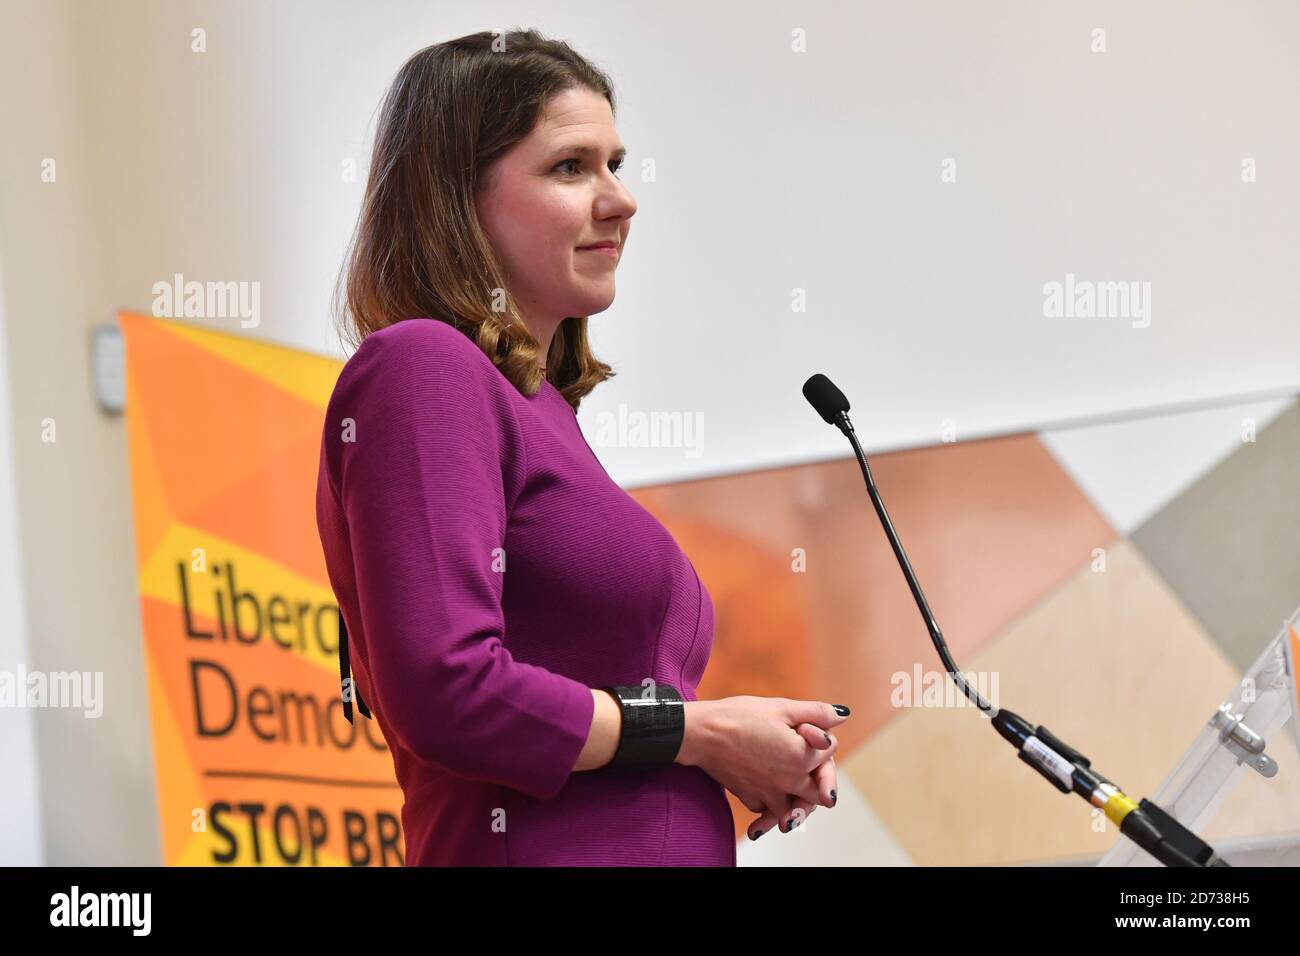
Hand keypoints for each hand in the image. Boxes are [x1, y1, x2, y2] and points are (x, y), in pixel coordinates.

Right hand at [678, 696, 848, 835]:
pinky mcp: (751, 798)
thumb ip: (817, 713)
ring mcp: (770, 794)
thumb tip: (842, 716)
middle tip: (813, 767)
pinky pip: (768, 809)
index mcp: (801, 757)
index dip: (821, 736)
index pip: (829, 751)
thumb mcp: (781, 707)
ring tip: (794, 790)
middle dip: (821, 779)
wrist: (701, 733)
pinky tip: (767, 789)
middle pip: (822, 794)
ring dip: (798, 801)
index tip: (804, 727)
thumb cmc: (739, 716)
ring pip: (796, 811)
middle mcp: (790, 782)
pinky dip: (771, 803)